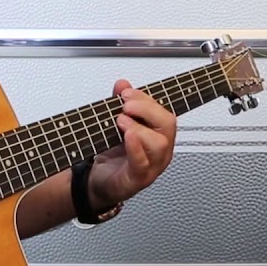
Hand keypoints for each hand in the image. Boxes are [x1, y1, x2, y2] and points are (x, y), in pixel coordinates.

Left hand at [87, 80, 176, 206]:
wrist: (98, 182)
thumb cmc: (113, 156)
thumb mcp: (116, 126)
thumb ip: (120, 104)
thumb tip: (122, 84)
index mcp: (159, 135)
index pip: (163, 112)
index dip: (146, 99)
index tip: (126, 92)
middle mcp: (160, 150)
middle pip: (168, 125)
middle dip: (146, 110)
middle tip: (126, 105)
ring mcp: (152, 166)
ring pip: (159, 144)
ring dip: (139, 127)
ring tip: (121, 121)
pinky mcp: (138, 179)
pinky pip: (142, 164)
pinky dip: (135, 148)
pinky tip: (126, 136)